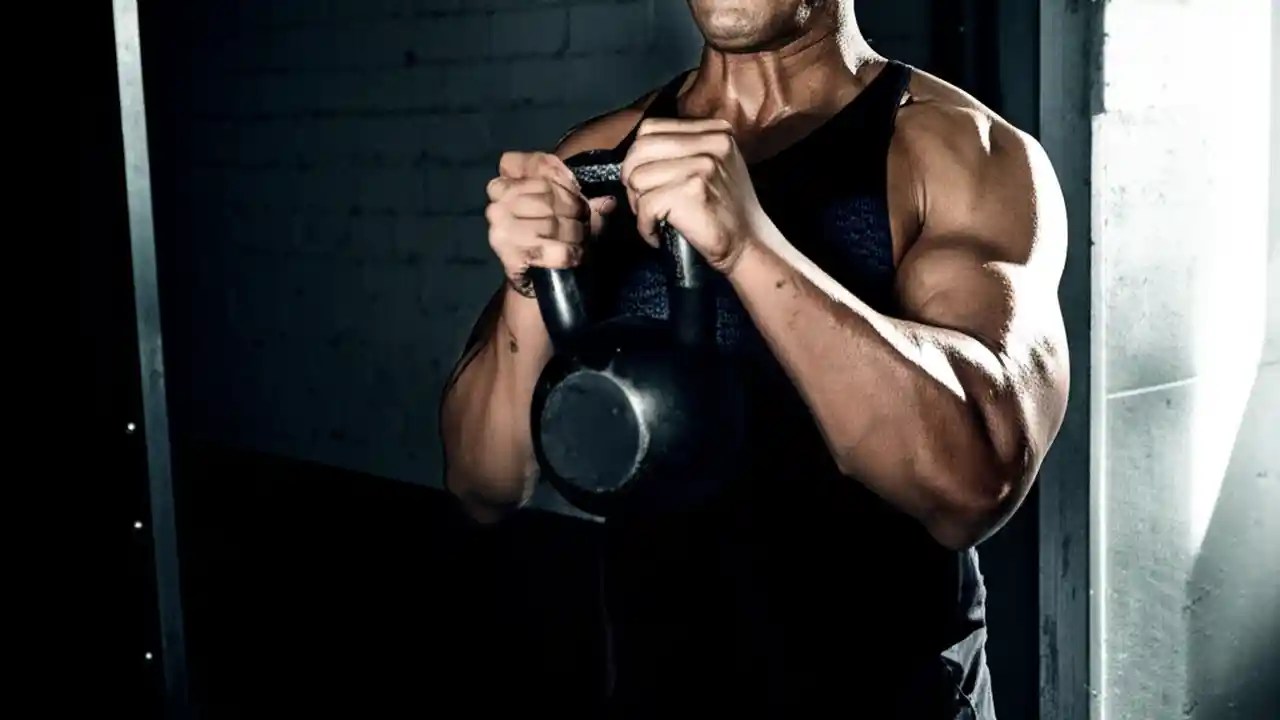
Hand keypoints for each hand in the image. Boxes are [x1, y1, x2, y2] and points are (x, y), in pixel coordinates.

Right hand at [485, 151, 617, 295]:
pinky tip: (574, 255)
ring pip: (552, 222)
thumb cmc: (550, 233)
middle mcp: (498, 201)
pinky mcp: (508, 254)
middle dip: (574, 209)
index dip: (562, 178)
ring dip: (575, 234)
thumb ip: (582, 197)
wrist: (533, 274)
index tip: (573, 191)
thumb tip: (608, 203)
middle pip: (549, 194)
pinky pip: (551, 249)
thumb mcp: (565, 207)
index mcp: (506, 182)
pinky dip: (570, 253)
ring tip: (579, 240)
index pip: (538, 163)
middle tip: (583, 222)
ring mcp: (500, 227)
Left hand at [620, 118, 767, 273]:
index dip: (637, 156)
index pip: (651, 128)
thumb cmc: (728, 210)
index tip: (643, 179)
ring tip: (654, 218)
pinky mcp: (692, 192)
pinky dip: (645, 226)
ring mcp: (702, 166)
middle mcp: (711, 143)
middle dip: (631, 178)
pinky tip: (658, 234)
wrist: (749, 244)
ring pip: (638, 177)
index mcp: (715, 132)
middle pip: (640, 149)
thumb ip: (686, 149)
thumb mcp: (717, 165)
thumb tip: (637, 151)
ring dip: (638, 204)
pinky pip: (646, 205)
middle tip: (642, 202)